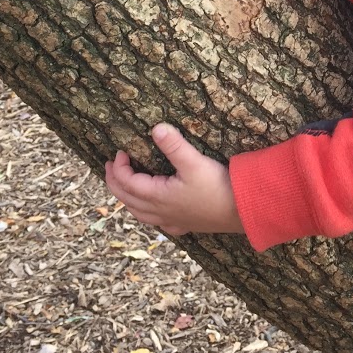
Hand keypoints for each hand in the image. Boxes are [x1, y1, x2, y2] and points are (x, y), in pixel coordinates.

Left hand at [104, 124, 242, 236]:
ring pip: (140, 214)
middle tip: (110, 167)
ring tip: (125, 187)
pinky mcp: (186, 225)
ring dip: (128, 199)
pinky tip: (156, 212)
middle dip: (115, 182)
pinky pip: (159, 223)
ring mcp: (172, 220)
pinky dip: (149, 215)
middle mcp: (161, 211)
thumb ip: (173, 145)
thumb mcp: (194, 162)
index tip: (120, 151)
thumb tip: (155, 127)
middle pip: (128, 200)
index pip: (127, 182)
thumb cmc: (218, 187)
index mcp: (158, 196)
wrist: (242, 211)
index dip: (119, 167)